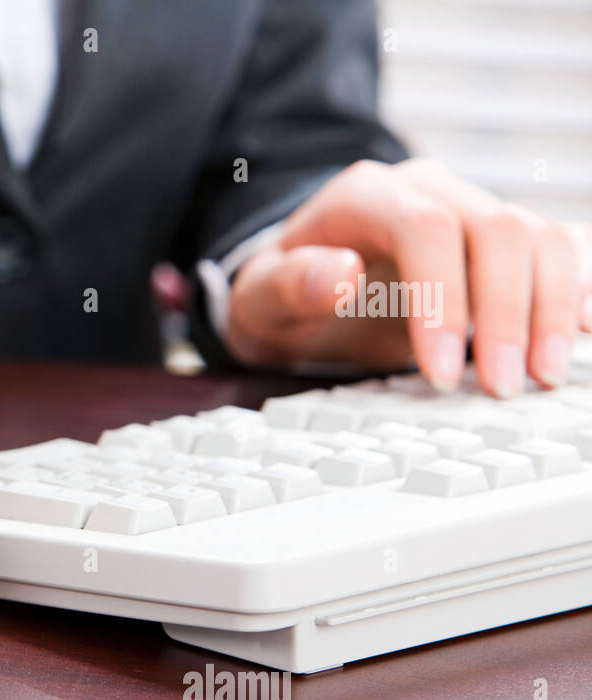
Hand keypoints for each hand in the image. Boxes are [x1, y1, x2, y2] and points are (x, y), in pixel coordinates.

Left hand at [225, 158, 591, 397]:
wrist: (297, 283)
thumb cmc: (280, 293)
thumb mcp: (259, 298)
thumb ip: (290, 285)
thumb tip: (339, 273)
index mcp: (366, 196)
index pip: (426, 229)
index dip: (444, 300)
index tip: (439, 374)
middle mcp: (429, 191)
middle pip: (498, 229)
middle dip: (509, 313)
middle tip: (503, 389)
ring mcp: (470, 210)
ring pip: (539, 237)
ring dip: (553, 308)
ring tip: (543, 377)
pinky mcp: (498, 242)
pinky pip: (555, 250)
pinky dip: (575, 289)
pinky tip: (583, 332)